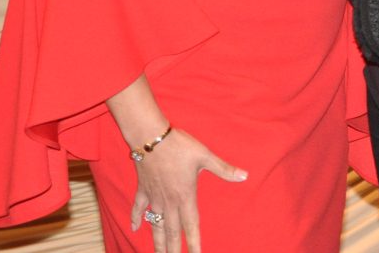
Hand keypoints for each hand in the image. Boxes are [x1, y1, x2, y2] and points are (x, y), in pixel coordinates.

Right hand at [128, 128, 247, 252]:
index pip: (191, 227)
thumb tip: (244, 176)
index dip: (194, 245)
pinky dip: (136, 219)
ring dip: (157, 242)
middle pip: (172, 233)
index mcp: (185, 197)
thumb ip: (224, 169)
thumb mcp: (205, 155)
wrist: (150, 137)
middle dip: (174, 251)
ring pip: (155, 226)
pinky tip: (134, 229)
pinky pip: (138, 208)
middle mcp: (169, 202)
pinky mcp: (143, 189)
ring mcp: (154, 197)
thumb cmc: (179, 145)